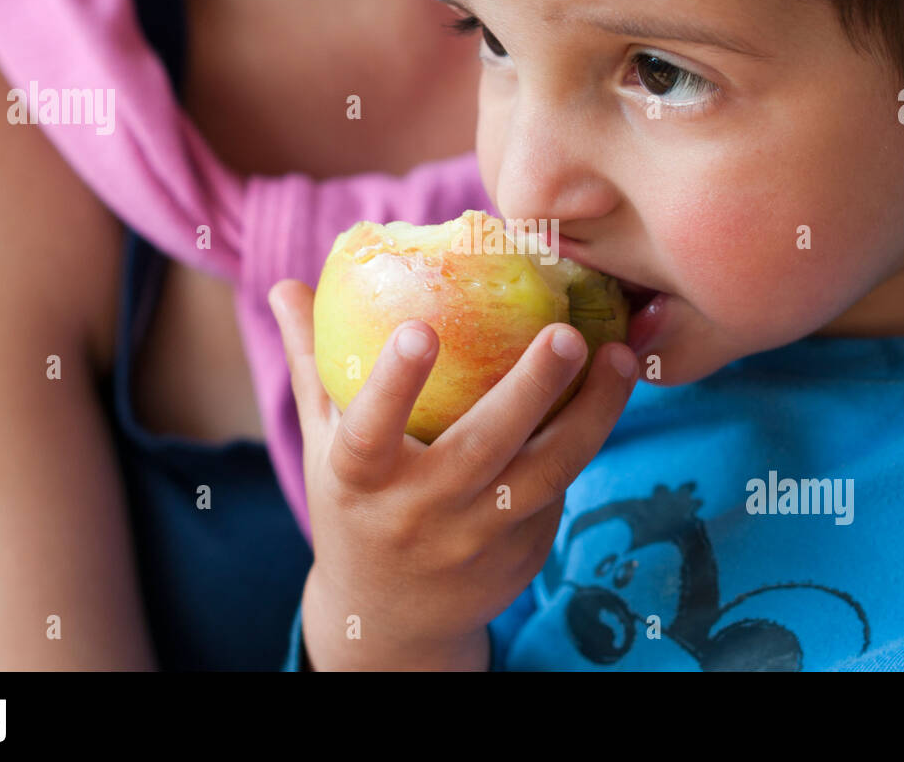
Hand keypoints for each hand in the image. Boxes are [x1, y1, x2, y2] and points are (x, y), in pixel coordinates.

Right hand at [269, 279, 638, 670]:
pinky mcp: (523, 554)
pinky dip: (586, 438)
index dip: (392, 383)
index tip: (419, 329)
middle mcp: (420, 513)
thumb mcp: (324, 446)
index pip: (369, 432)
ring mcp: (477, 539)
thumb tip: (284, 286)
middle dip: (530, 388)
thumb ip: (312, 365)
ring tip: (619, 356)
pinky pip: (561, 489)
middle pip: (483, 448)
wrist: (390, 618)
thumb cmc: (354, 507)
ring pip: (546, 472)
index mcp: (360, 481)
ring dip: (592, 414)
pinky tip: (610, 393)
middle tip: (566, 333)